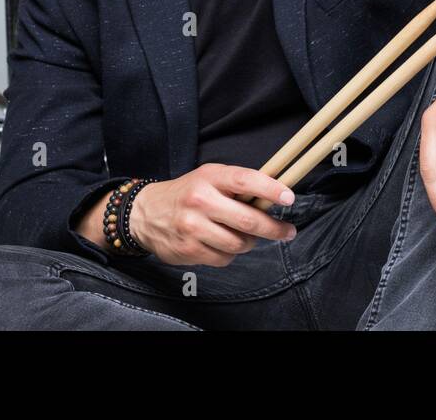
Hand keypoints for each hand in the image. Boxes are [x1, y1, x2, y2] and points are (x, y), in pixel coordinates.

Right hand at [127, 164, 297, 266]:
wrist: (146, 213)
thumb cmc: (187, 193)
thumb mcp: (209, 177)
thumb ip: (238, 185)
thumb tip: (275, 196)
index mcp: (209, 177)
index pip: (245, 180)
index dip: (271, 189)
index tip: (289, 198)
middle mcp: (200, 201)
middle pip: (248, 219)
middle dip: (274, 228)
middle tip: (288, 231)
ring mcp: (193, 227)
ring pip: (239, 243)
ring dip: (249, 242)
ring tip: (246, 236)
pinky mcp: (189, 249)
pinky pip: (224, 258)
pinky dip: (230, 254)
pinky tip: (223, 244)